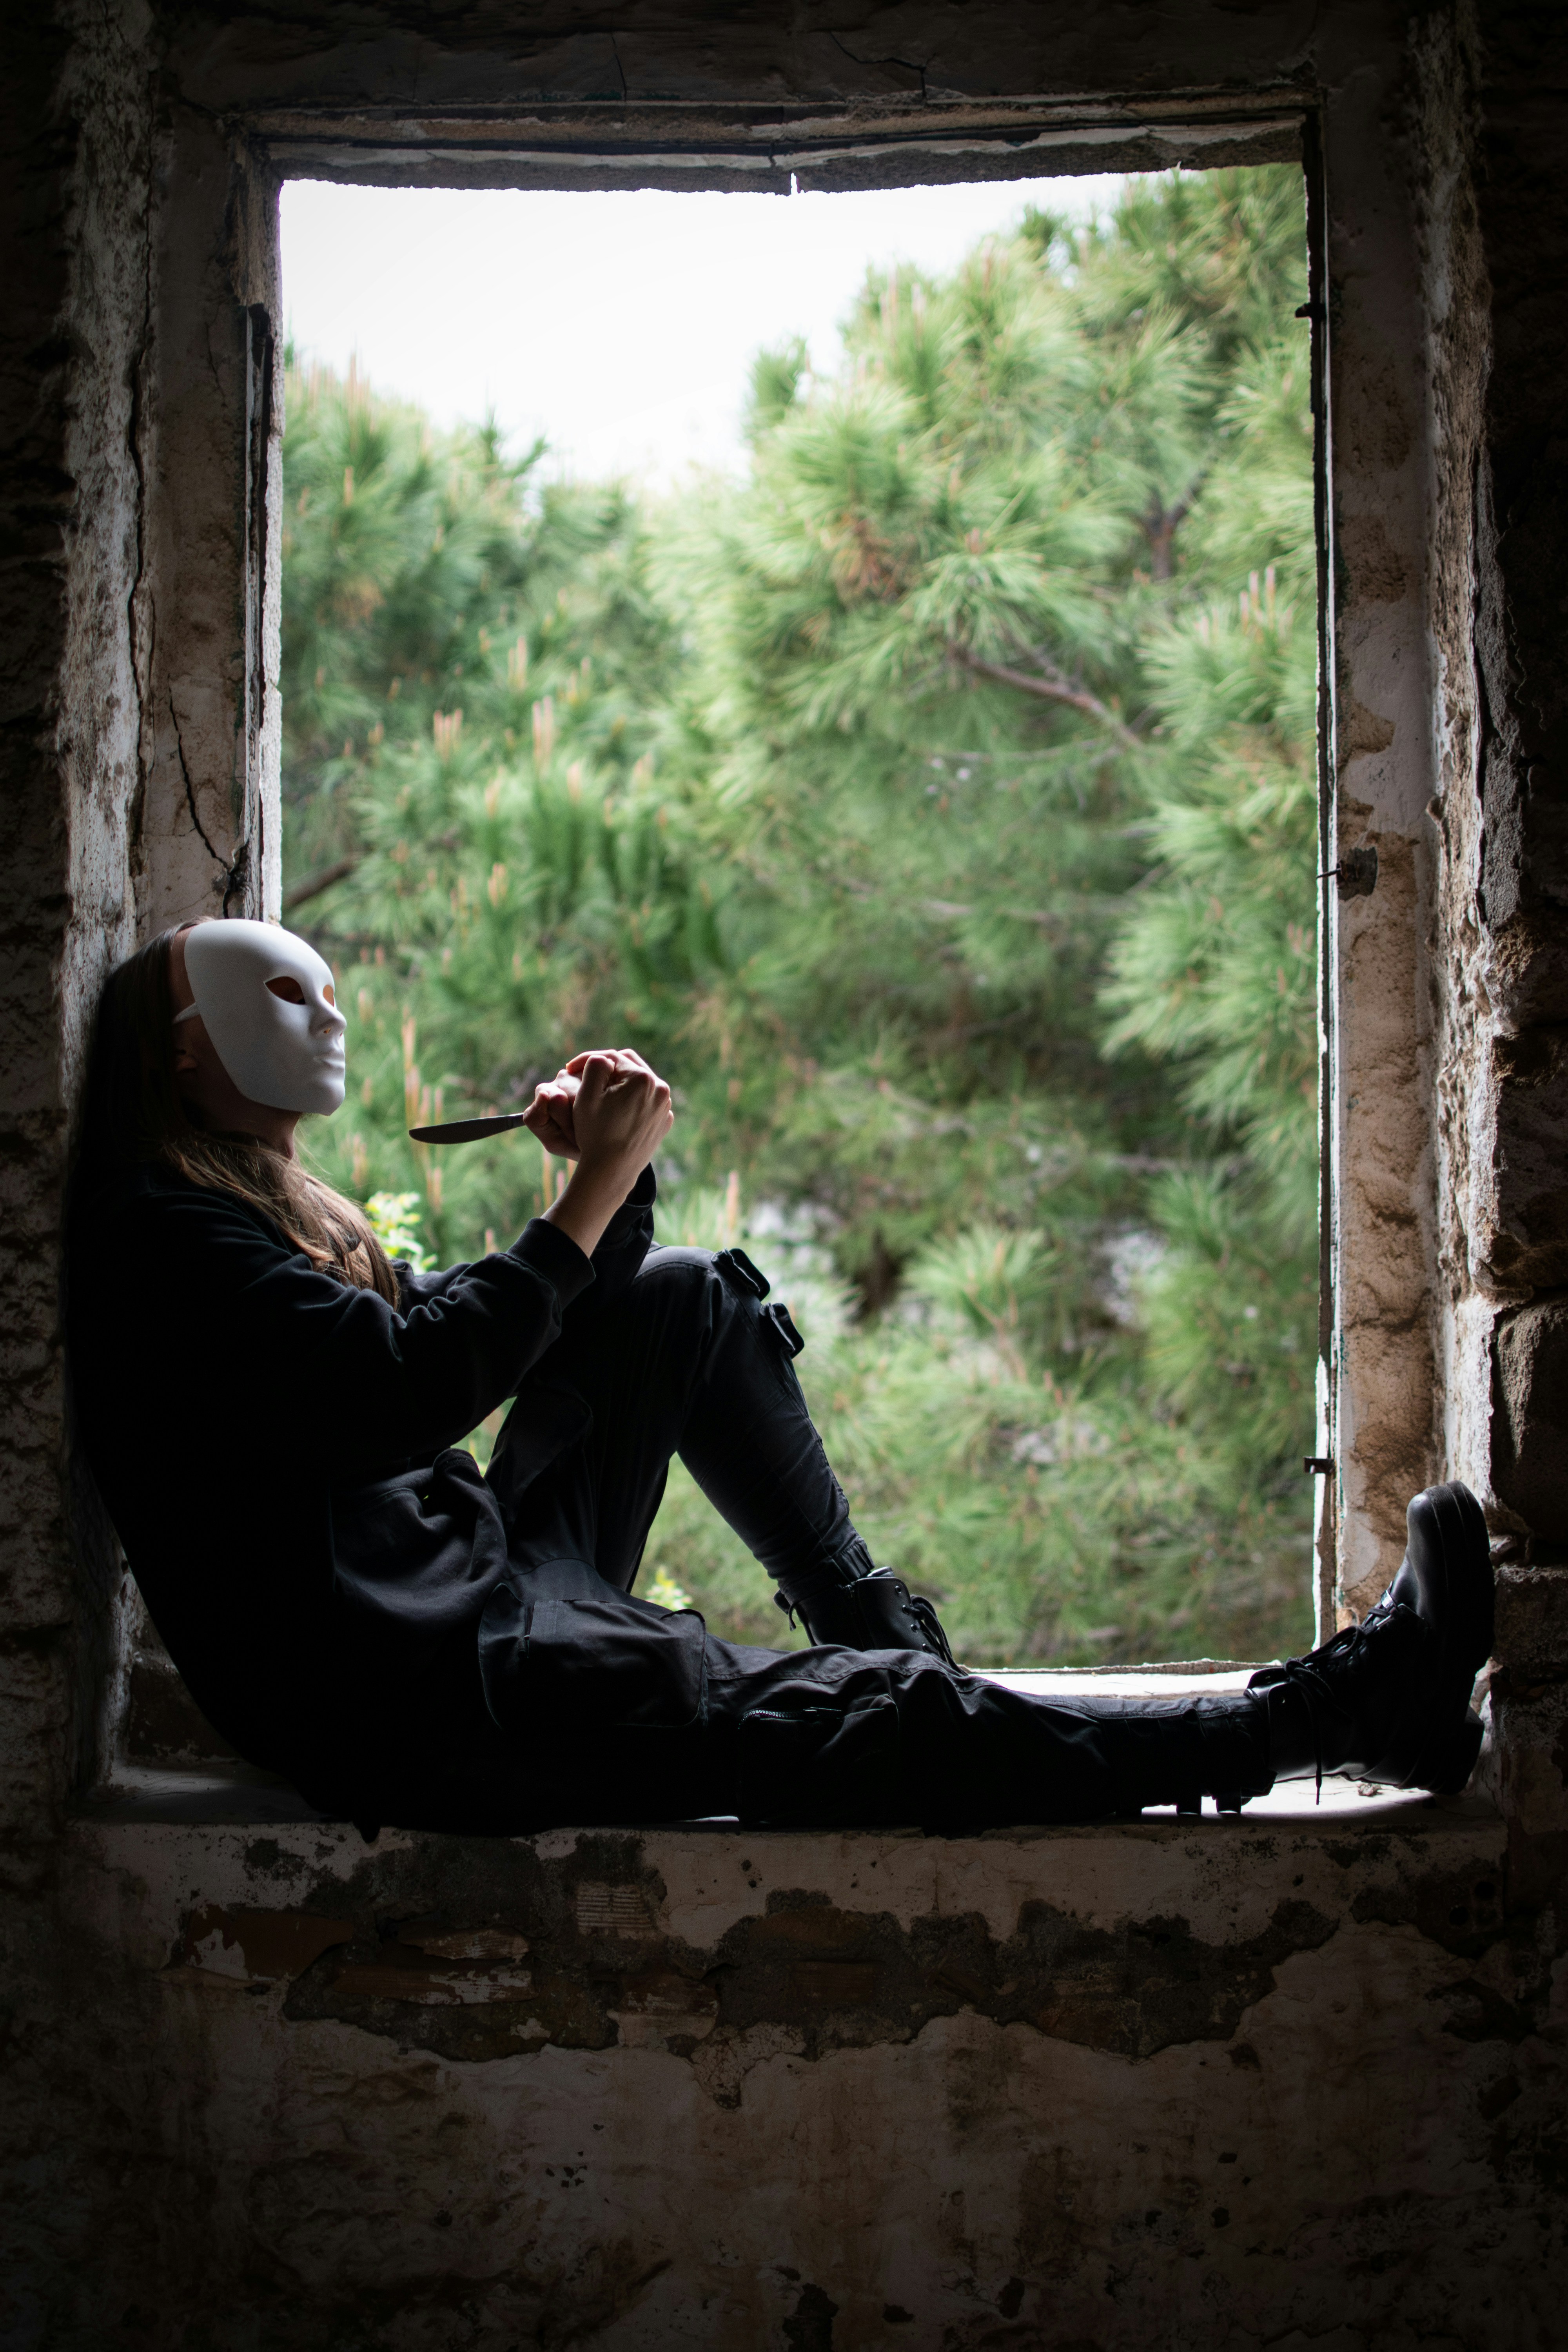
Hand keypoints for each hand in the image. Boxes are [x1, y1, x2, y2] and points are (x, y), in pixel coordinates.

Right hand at [532, 1048, 673, 1261]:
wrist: (611, 1171)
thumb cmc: (595, 1133)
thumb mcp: (586, 1095)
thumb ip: (594, 1065)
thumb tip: (604, 1057)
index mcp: (642, 1078)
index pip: (612, 1057)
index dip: (587, 1059)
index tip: (569, 1068)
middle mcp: (660, 1089)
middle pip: (630, 1066)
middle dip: (607, 1068)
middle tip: (584, 1075)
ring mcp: (665, 1107)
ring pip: (639, 1083)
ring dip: (620, 1082)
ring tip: (598, 1090)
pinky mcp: (664, 1121)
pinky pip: (646, 1102)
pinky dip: (632, 1100)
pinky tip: (615, 1109)